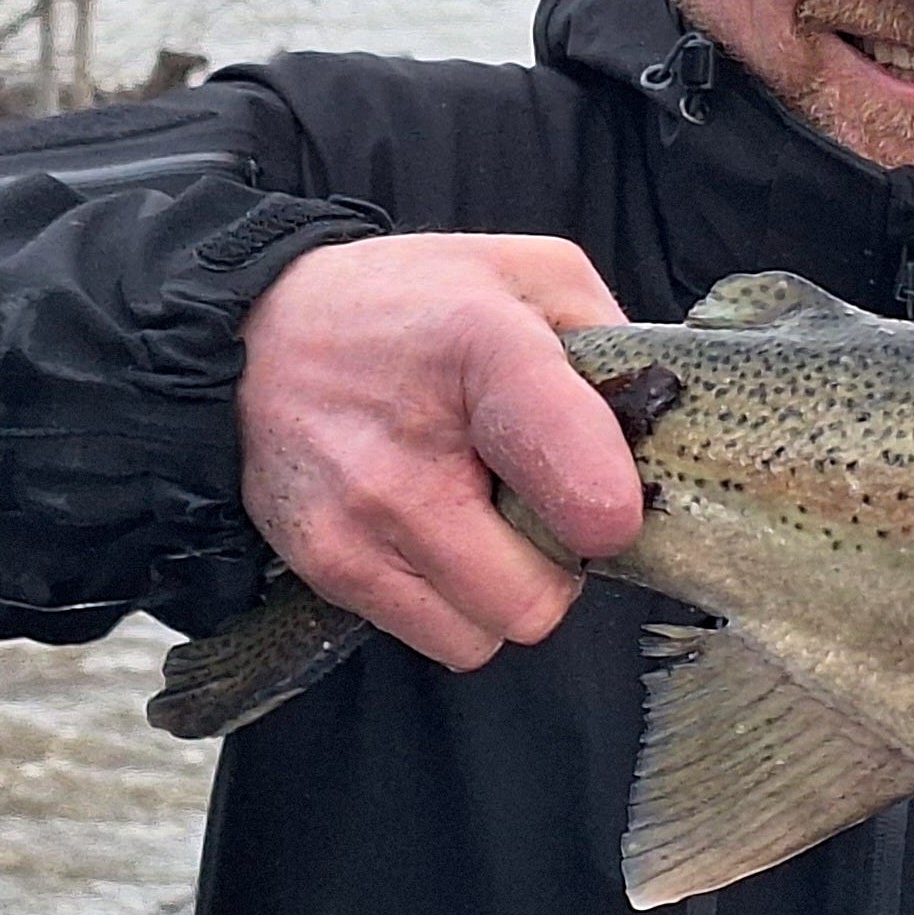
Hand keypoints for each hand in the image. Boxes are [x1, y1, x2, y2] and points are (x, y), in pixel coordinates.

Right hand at [237, 233, 647, 670]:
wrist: (251, 335)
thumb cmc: (411, 307)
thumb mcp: (525, 274)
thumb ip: (612, 340)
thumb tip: (662, 425)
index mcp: (485, 353)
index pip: (574, 476)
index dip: (612, 507)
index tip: (612, 501)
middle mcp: (411, 457)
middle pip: (542, 595)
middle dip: (561, 559)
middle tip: (538, 501)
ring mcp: (360, 523)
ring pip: (493, 630)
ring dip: (508, 589)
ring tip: (484, 515)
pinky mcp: (326, 567)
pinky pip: (443, 640)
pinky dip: (457, 605)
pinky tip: (438, 536)